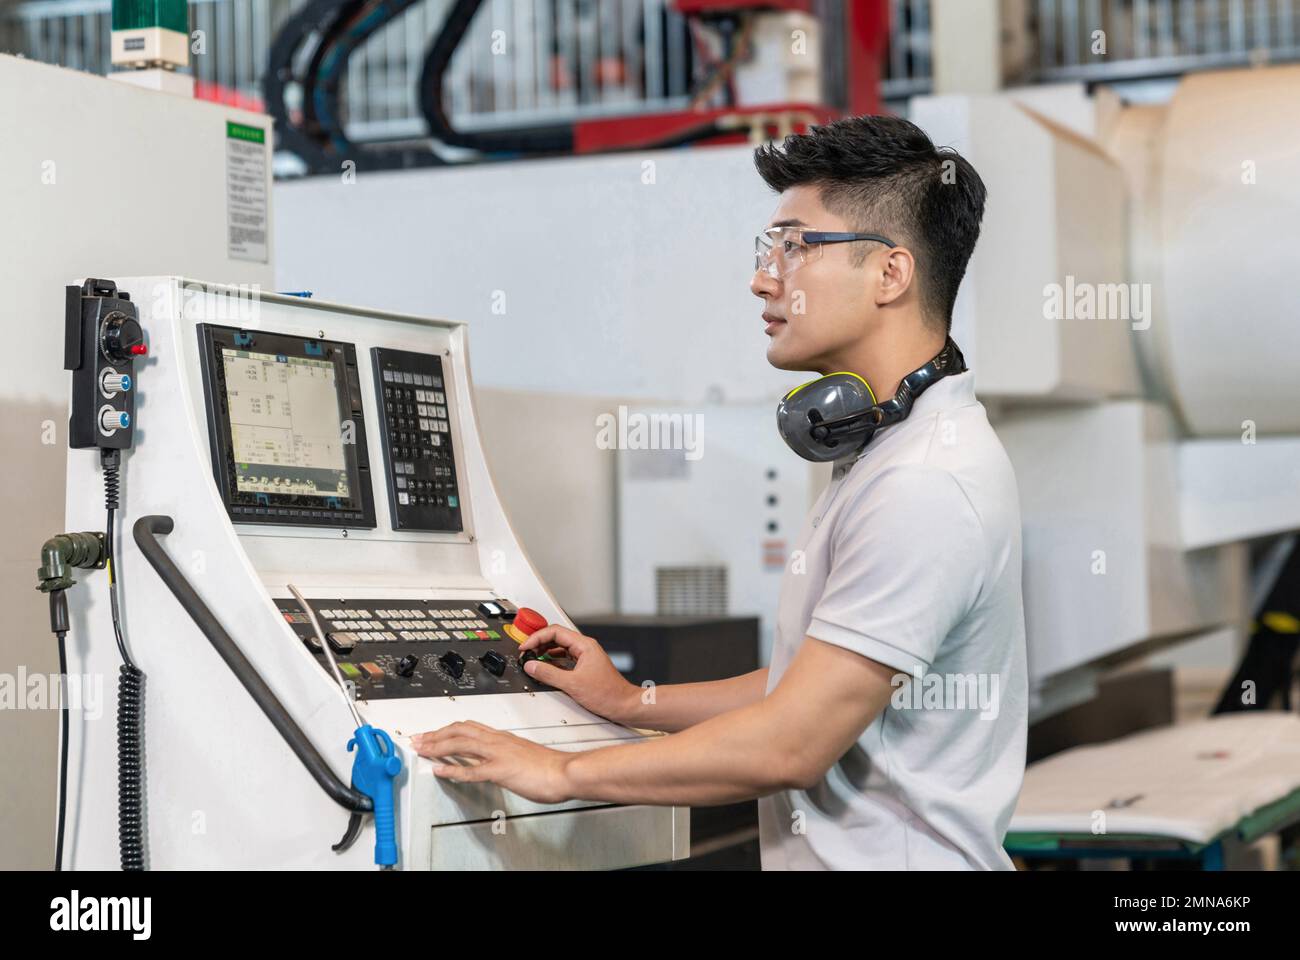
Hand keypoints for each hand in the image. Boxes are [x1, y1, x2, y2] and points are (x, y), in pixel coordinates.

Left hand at [409, 721, 573, 803]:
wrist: (567, 771)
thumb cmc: (551, 766)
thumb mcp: (524, 755)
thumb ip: (508, 755)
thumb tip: (499, 760)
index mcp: (503, 737)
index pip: (469, 727)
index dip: (447, 729)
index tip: (433, 734)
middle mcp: (498, 741)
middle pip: (459, 730)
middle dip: (435, 734)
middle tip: (419, 739)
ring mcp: (498, 754)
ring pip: (461, 743)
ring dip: (438, 746)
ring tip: (422, 749)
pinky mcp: (501, 770)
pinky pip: (471, 769)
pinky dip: (452, 769)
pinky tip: (440, 770)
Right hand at [519, 624, 638, 722]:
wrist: (623, 705)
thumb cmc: (607, 694)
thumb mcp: (572, 684)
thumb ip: (548, 674)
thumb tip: (531, 665)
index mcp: (584, 645)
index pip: (554, 631)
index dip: (537, 638)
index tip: (525, 647)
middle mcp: (585, 648)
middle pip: (556, 637)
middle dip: (539, 643)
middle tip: (526, 653)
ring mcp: (585, 657)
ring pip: (560, 648)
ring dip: (545, 652)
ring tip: (533, 660)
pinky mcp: (585, 667)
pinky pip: (564, 659)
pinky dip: (552, 662)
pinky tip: (546, 668)